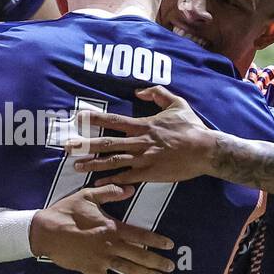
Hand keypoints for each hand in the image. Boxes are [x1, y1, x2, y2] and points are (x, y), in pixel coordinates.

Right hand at [30, 183, 174, 273]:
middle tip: (171, 267)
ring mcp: (101, 259)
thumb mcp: (88, 196)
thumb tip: (130, 190)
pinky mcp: (90, 269)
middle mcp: (111, 245)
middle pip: (139, 255)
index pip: (140, 235)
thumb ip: (110, 193)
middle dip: (157, 262)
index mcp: (112, 227)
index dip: (157, 241)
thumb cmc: (66, 211)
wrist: (45, 231)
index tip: (170, 246)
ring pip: (128, 269)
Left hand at [68, 85, 215, 184]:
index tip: (79, 117)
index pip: (114, 121)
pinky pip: (127, 177)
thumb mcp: (177, 103)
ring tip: (76, 166)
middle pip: (107, 143)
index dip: (95, 118)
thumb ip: (157, 93)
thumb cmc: (192, 127)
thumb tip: (139, 90)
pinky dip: (112, 181)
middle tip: (67, 147)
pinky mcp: (150, 174)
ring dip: (93, 164)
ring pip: (113, 161)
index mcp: (144, 125)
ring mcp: (144, 159)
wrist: (206, 150)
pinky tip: (98, 183)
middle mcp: (140, 142)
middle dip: (85, 145)